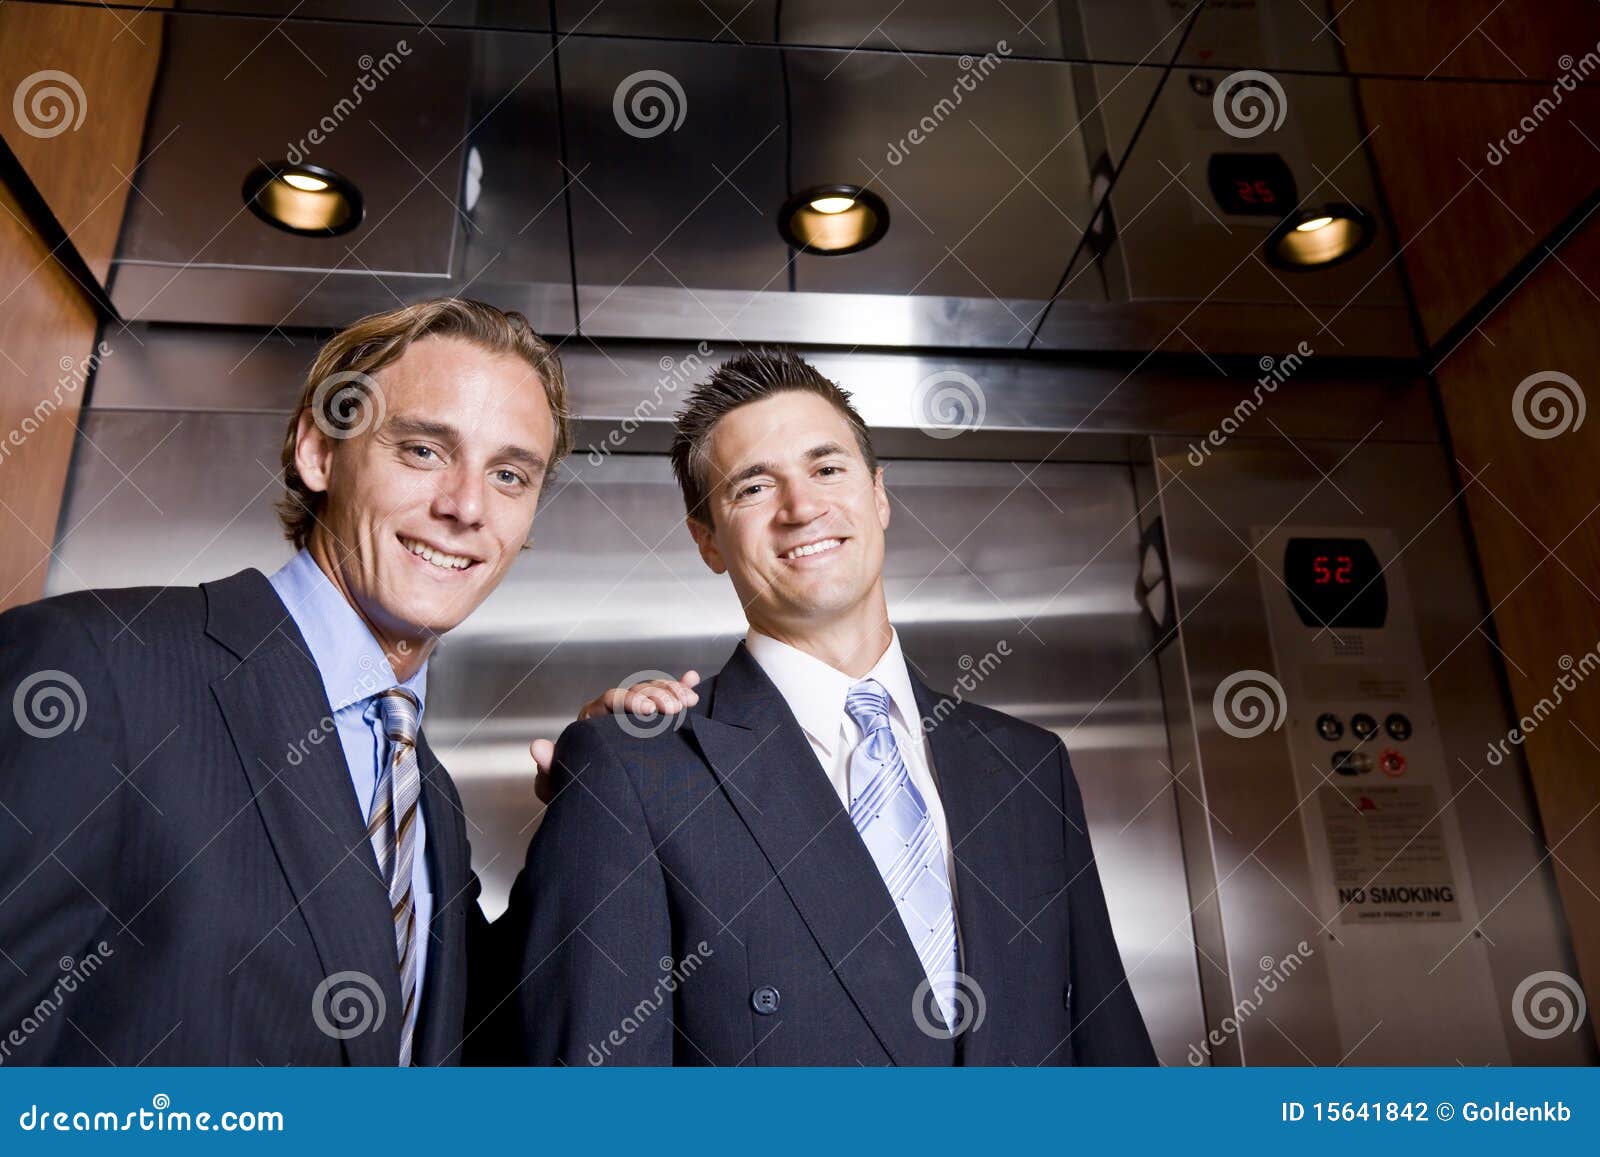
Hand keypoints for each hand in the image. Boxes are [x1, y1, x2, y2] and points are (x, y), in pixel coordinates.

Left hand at [529, 671, 701, 803]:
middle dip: (658, 695)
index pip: (611, 699)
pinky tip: (692, 680)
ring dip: (673, 691)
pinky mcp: (652, 724)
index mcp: (593, 720)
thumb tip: (538, 747)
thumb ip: (552, 766)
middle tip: (675, 708)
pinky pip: (667, 700)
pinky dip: (680, 688)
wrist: (598, 807)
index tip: (649, 710)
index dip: (631, 700)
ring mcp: (634, 717)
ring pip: (654, 692)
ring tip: (689, 701)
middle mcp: (614, 714)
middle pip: (638, 691)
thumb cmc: (578, 792)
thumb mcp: (562, 784)